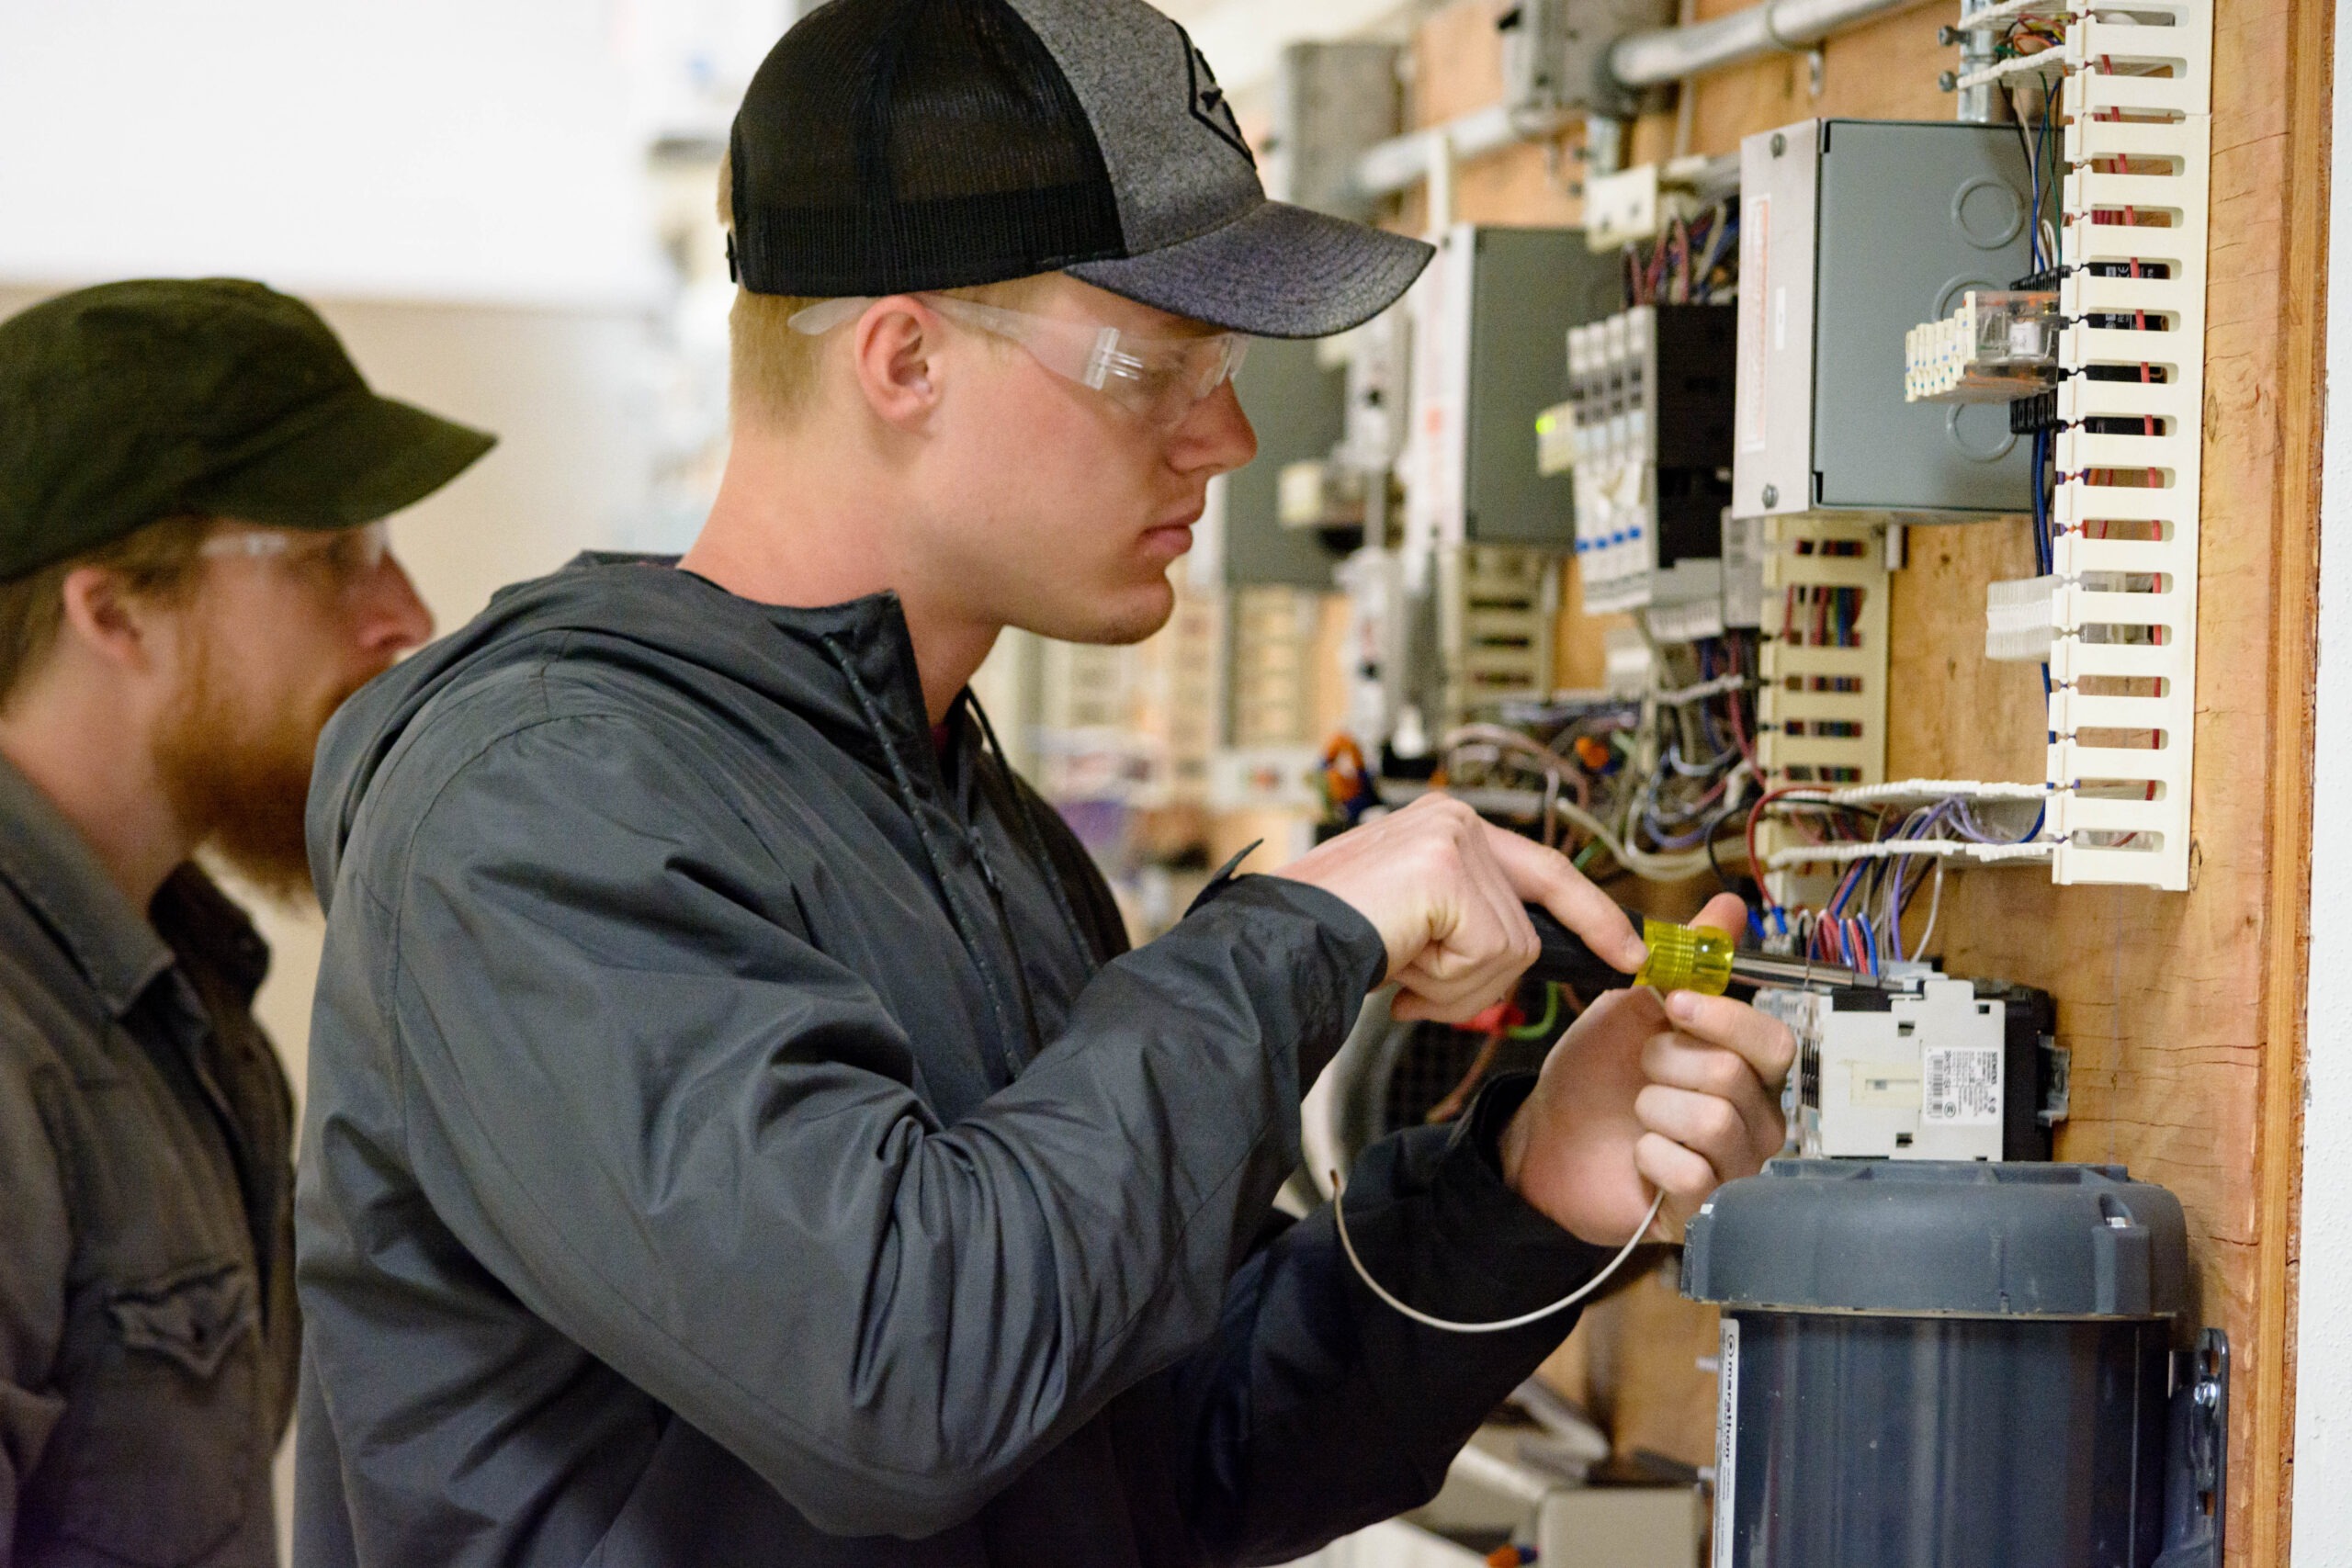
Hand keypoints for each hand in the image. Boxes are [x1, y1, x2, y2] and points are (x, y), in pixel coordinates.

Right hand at [1272, 794, 1643, 1025]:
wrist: (1278, 944)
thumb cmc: (1331, 940)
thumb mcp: (1415, 923)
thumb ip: (1465, 923)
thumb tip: (1516, 956)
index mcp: (1447, 828)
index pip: (1543, 868)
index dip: (1591, 912)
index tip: (1629, 951)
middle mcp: (1455, 822)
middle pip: (1530, 919)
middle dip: (1519, 968)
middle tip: (1539, 979)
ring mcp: (1453, 842)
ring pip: (1510, 949)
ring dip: (1459, 987)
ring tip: (1402, 978)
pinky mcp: (1448, 873)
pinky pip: (1489, 956)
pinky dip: (1446, 985)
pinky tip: (1401, 974)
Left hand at [1497, 892, 1795, 1246]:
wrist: (1543, 1138)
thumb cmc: (1596, 1075)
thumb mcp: (1635, 1007)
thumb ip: (1687, 963)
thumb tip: (1729, 907)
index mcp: (1746, 1070)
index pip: (1773, 1039)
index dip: (1723, 1018)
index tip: (1673, 1005)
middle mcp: (1754, 1121)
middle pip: (1738, 1077)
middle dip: (1670, 1061)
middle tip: (1642, 1067)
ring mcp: (1734, 1170)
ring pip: (1716, 1122)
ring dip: (1656, 1106)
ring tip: (1638, 1110)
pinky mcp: (1703, 1211)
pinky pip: (1691, 1171)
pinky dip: (1648, 1155)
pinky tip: (1636, 1154)